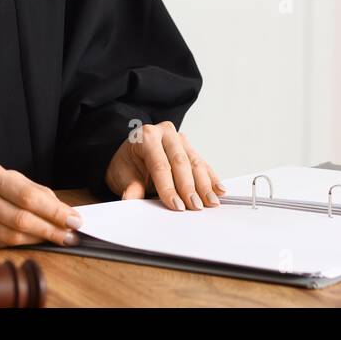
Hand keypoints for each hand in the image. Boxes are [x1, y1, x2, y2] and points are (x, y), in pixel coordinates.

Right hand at [0, 160, 82, 247]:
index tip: (74, 219)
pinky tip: (36, 242)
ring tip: (58, 238)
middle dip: (50, 228)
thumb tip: (63, 212)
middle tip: (70, 234)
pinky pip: (1, 245)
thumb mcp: (6, 177)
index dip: (53, 210)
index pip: (27, 196)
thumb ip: (34, 191)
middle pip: (20, 219)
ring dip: (39, 239)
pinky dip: (23, 245)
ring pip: (11, 236)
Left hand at [103, 121, 225, 210]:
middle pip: (180, 162)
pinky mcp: (189, 148)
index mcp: (147, 136)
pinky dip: (211, 178)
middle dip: (189, 187)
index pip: (160, 165)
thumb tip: (131, 200)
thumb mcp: (122, 176)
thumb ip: (130, 188)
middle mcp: (165, 133)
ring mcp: (180, 139)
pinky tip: (218, 190)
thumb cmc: (127, 164)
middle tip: (195, 206)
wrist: (130, 155)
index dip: (168, 187)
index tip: (176, 206)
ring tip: (211, 202)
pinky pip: (203, 164)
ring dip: (205, 185)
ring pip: (195, 162)